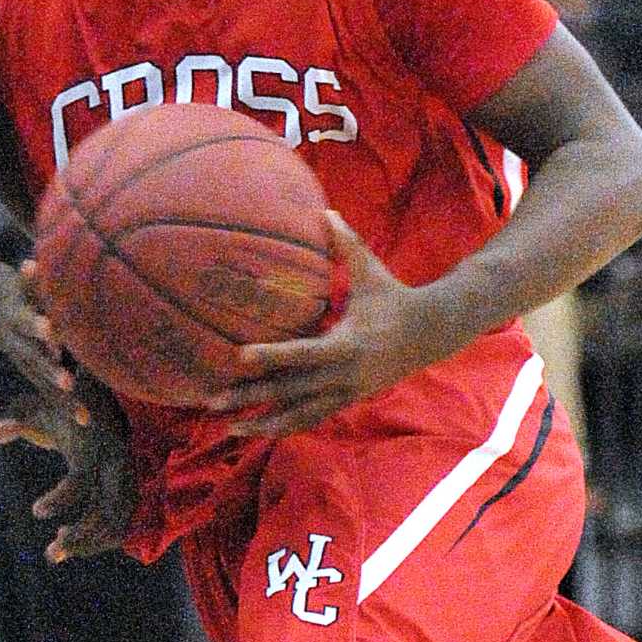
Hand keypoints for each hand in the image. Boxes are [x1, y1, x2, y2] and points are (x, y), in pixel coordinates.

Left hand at [0, 259, 68, 400]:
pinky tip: (30, 265)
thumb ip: (49, 365)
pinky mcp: (11, 290)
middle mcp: (19, 342)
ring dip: (38, 328)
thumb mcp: (22, 351)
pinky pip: (19, 282)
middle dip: (53, 372)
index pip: (48, 385)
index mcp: (26, 358)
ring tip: (51, 330)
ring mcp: (13, 316)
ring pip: (27, 324)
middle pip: (37, 361)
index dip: (66, 403)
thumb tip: (75, 387)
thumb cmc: (4, 325)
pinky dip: (26, 275)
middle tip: (69, 385)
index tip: (85, 421)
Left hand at [0, 369, 135, 562]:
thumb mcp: (36, 410)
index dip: (59, 500)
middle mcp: (115, 465)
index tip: (35, 511)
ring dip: (89, 543)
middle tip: (49, 554)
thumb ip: (15, 421)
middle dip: (81, 537)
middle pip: (107, 512)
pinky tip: (66, 537)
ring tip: (54, 551)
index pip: (80, 482)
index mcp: (93, 446)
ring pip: (117, 523)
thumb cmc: (59, 407)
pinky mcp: (126, 489)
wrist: (95, 399)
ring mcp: (126, 479)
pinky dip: (97, 537)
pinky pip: (120, 522)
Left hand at [206, 212, 451, 437]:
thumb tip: (325, 210)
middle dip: (250, 397)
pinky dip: (285, 426)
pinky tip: (259, 431)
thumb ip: (347, 244)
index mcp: (347, 344)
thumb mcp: (372, 271)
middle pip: (290, 391)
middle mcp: (343, 376)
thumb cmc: (394, 297)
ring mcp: (345, 393)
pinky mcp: (347, 402)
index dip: (271, 355)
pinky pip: (312, 419)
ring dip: (264, 424)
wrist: (430, 333)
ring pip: (299, 415)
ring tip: (230, 430)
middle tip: (212, 400)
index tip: (237, 356)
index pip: (302, 353)